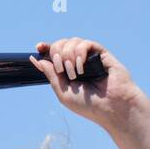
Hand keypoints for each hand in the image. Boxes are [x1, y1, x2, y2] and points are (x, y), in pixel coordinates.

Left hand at [30, 37, 144, 127]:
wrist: (111, 107)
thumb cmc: (88, 104)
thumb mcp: (63, 92)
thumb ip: (51, 75)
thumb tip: (38, 60)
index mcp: (68, 72)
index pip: (54, 53)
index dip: (46, 47)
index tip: (39, 47)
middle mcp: (78, 62)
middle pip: (61, 44)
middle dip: (57, 54)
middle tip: (62, 70)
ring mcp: (89, 57)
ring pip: (72, 41)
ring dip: (68, 56)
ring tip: (75, 73)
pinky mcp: (101, 53)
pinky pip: (85, 43)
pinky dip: (79, 54)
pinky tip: (82, 68)